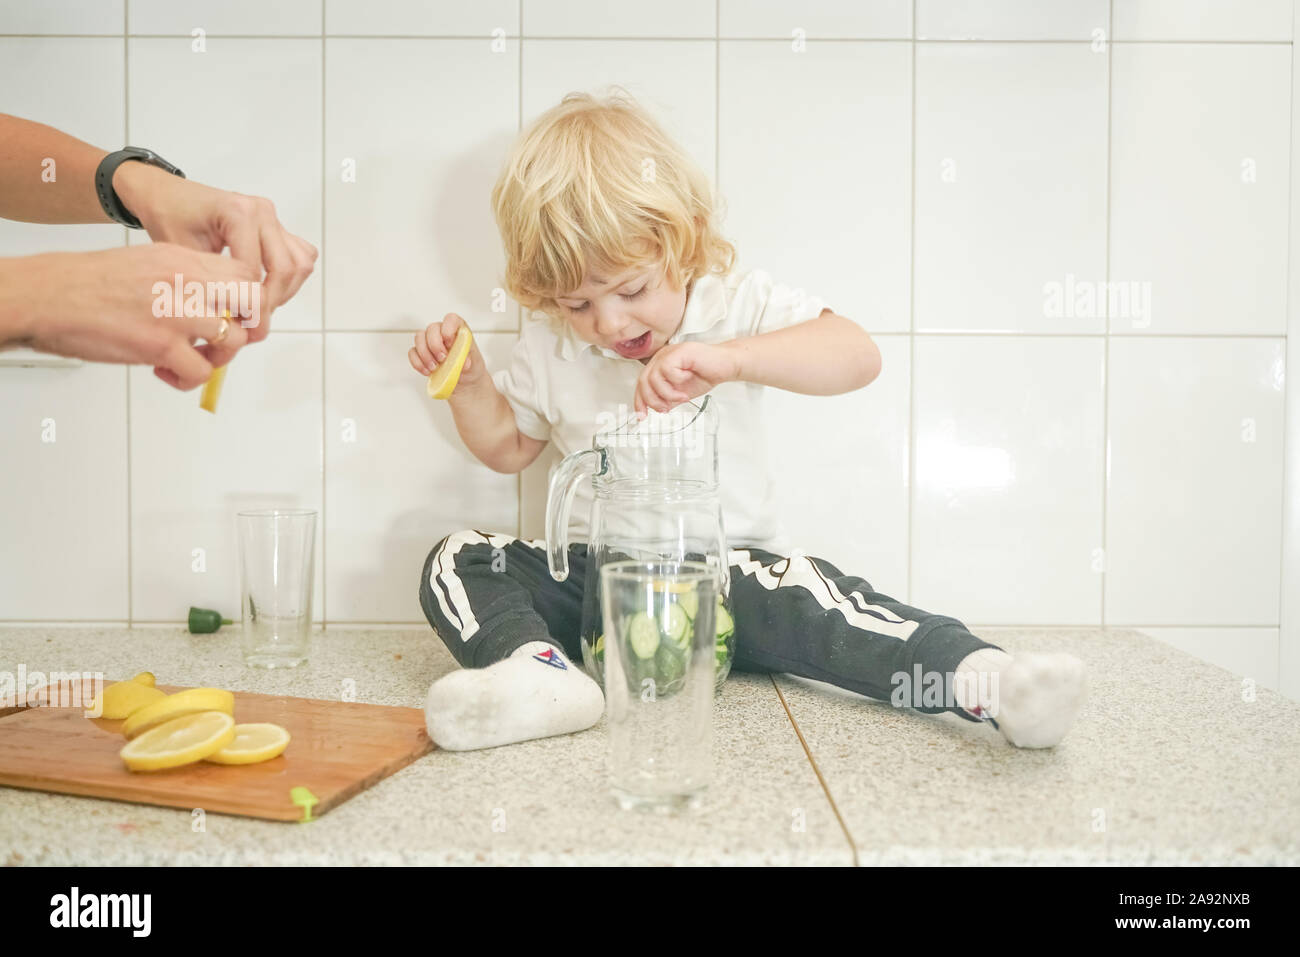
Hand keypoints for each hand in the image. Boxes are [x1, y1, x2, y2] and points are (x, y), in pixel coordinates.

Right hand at [5, 245, 256, 389]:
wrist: (50, 295)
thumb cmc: (91, 282)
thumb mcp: (148, 261)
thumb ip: (187, 276)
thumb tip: (217, 301)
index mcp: (183, 260)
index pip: (245, 274)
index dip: (248, 298)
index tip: (234, 313)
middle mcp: (186, 283)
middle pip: (253, 302)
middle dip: (246, 325)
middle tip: (224, 338)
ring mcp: (176, 314)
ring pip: (233, 341)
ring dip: (218, 357)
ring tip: (191, 358)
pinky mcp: (161, 345)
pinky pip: (201, 372)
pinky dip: (188, 380)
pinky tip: (167, 372)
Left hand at [113, 162, 316, 341]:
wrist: (167, 195)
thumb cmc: (169, 217)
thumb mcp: (182, 254)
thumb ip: (210, 285)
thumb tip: (231, 324)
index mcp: (238, 213)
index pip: (255, 271)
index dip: (250, 304)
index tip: (240, 328)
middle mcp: (262, 211)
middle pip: (285, 269)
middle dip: (271, 302)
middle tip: (255, 325)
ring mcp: (272, 217)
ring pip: (300, 263)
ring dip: (285, 291)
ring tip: (260, 307)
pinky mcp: (277, 225)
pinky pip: (300, 254)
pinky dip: (290, 277)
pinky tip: (268, 289)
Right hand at [408, 313, 485, 395]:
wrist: (465, 381)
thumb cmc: (470, 366)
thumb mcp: (475, 363)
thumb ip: (469, 358)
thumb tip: (464, 361)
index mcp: (458, 329)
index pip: (450, 319)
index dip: (448, 328)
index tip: (449, 343)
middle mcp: (442, 332)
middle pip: (431, 328)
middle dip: (435, 345)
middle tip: (442, 359)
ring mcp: (429, 341)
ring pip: (419, 338)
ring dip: (425, 354)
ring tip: (435, 367)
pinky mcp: (421, 353)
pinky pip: (412, 352)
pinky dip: (418, 363)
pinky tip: (427, 371)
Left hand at [634, 341, 740, 415]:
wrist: (726, 365)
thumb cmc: (707, 374)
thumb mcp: (682, 392)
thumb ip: (669, 399)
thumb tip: (658, 408)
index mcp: (660, 365)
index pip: (641, 384)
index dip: (639, 401)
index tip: (642, 416)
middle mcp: (662, 357)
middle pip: (643, 381)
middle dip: (652, 400)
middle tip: (665, 408)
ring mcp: (669, 353)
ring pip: (653, 378)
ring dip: (667, 393)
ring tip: (681, 396)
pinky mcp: (679, 352)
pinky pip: (667, 370)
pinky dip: (677, 381)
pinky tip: (688, 380)